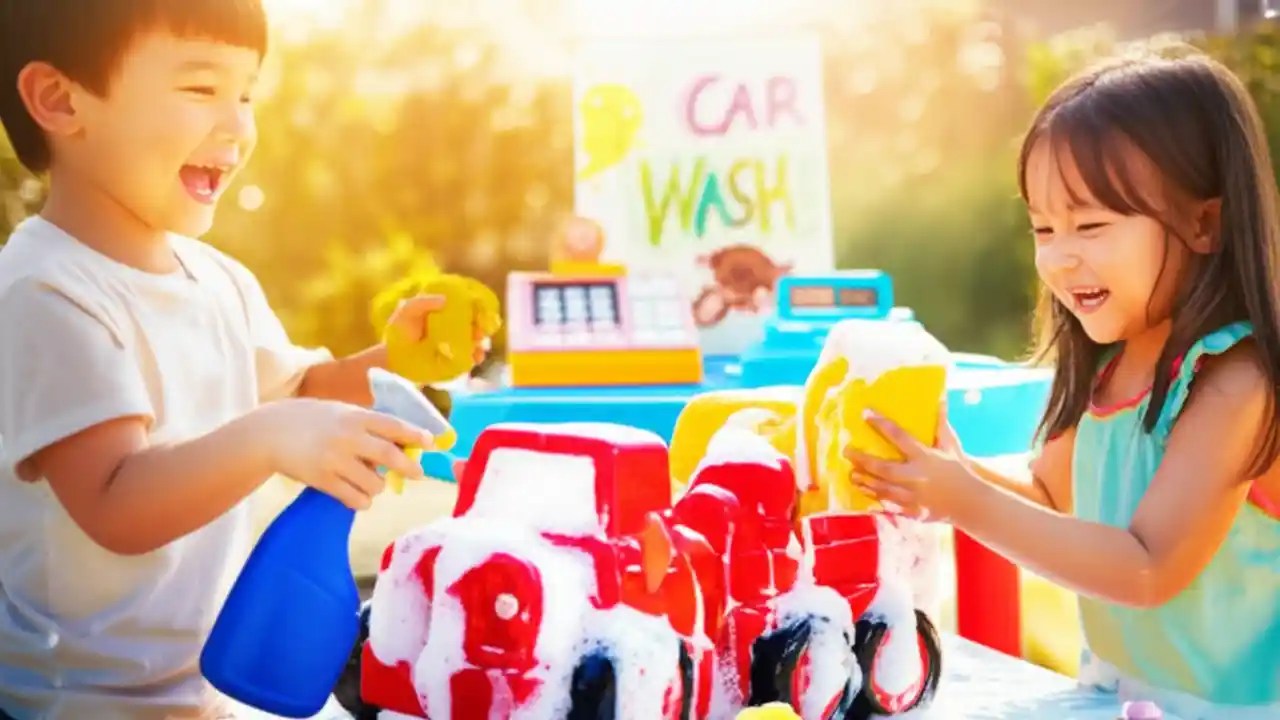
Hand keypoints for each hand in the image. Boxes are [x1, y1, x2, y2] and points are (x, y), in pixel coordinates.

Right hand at [252, 399, 431, 509]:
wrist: (270, 433)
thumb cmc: (312, 420)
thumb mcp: (341, 412)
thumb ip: (367, 424)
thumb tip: (402, 443)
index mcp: (355, 416)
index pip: (393, 425)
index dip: (415, 435)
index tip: (431, 442)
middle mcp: (347, 437)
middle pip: (390, 455)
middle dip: (409, 467)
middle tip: (418, 473)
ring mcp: (334, 460)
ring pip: (374, 483)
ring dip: (379, 485)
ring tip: (371, 481)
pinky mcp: (323, 481)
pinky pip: (355, 499)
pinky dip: (362, 500)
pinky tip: (358, 494)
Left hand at [387, 294, 487, 364]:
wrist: (393, 358)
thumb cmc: (399, 331)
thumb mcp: (407, 310)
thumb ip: (422, 302)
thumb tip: (444, 300)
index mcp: (444, 311)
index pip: (467, 307)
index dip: (476, 309)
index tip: (480, 314)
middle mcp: (452, 327)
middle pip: (474, 325)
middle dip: (481, 328)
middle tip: (480, 333)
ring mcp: (454, 345)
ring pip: (475, 342)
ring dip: (481, 344)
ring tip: (480, 348)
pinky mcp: (454, 361)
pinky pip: (470, 359)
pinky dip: (476, 357)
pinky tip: (476, 358)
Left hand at [844, 408, 977, 521]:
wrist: (971, 503)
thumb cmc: (959, 470)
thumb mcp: (950, 445)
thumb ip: (941, 424)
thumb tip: (940, 399)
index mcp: (925, 457)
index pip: (899, 436)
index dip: (881, 424)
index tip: (865, 413)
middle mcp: (916, 477)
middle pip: (883, 468)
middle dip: (863, 460)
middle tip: (847, 451)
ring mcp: (913, 497)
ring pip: (882, 489)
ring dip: (865, 482)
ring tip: (852, 475)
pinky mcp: (913, 512)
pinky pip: (890, 506)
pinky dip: (877, 500)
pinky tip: (867, 494)